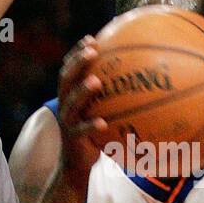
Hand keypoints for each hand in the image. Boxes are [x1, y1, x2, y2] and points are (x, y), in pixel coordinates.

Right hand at [57, 37, 106, 185]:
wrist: (78, 164)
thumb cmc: (94, 134)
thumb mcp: (100, 112)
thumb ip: (110, 96)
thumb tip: (138, 80)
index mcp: (70, 95)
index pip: (69, 68)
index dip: (77, 53)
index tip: (91, 38)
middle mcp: (65, 105)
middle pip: (66, 79)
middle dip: (77, 63)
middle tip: (92, 51)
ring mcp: (67, 122)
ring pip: (71, 103)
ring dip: (82, 91)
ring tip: (95, 81)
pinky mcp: (73, 139)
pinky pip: (81, 130)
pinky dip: (90, 126)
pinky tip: (102, 123)